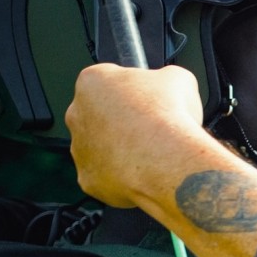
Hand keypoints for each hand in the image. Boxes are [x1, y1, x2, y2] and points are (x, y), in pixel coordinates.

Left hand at [66, 64, 204, 207]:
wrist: (169, 160)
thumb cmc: (169, 119)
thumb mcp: (179, 79)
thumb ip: (163, 79)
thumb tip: (168, 86)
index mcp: (93, 82)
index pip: (108, 81)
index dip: (133, 91)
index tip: (148, 100)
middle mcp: (77, 113)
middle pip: (99, 115)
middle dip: (122, 121)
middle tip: (151, 127)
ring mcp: (79, 148)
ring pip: (99, 147)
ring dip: (120, 148)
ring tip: (152, 152)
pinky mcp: (87, 178)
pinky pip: (104, 175)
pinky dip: (121, 174)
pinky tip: (144, 171)